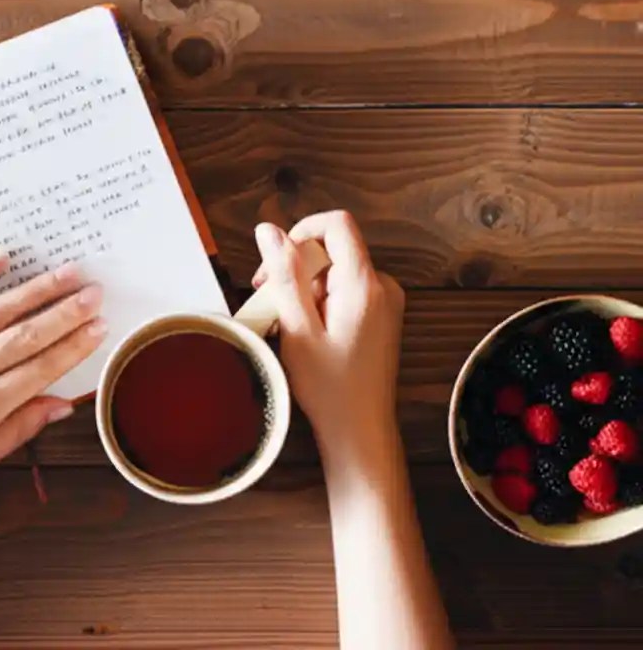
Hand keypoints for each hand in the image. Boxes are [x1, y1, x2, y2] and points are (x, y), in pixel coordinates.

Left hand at [0, 249, 106, 518]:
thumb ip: (17, 430)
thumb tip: (59, 404)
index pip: (39, 369)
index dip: (73, 347)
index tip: (99, 328)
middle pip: (24, 335)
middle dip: (65, 312)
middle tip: (95, 293)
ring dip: (34, 290)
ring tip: (66, 273)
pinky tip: (0, 258)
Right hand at [252, 211, 405, 457]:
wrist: (361, 429)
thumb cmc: (329, 387)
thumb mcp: (297, 329)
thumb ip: (284, 275)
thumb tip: (268, 231)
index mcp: (364, 285)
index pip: (336, 224)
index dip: (301, 232)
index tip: (276, 262)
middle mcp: (381, 286)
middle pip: (332, 248)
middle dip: (296, 267)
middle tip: (269, 300)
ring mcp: (384, 300)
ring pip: (334, 270)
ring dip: (304, 288)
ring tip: (288, 324)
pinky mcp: (381, 314)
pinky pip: (344, 289)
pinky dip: (319, 301)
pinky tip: (305, 331)